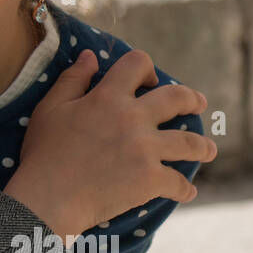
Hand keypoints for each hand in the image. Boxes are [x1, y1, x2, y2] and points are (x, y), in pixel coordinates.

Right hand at [4, 48, 216, 238]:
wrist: (48, 197)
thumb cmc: (44, 153)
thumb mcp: (50, 109)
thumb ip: (72, 79)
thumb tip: (91, 55)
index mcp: (108, 97)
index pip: (138, 64)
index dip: (147, 68)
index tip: (150, 82)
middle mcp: (133, 118)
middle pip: (177, 98)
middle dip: (192, 100)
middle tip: (199, 104)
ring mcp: (145, 150)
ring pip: (190, 142)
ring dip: (203, 146)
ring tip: (208, 149)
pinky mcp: (150, 180)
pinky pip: (179, 182)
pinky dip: (185, 188)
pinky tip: (188, 191)